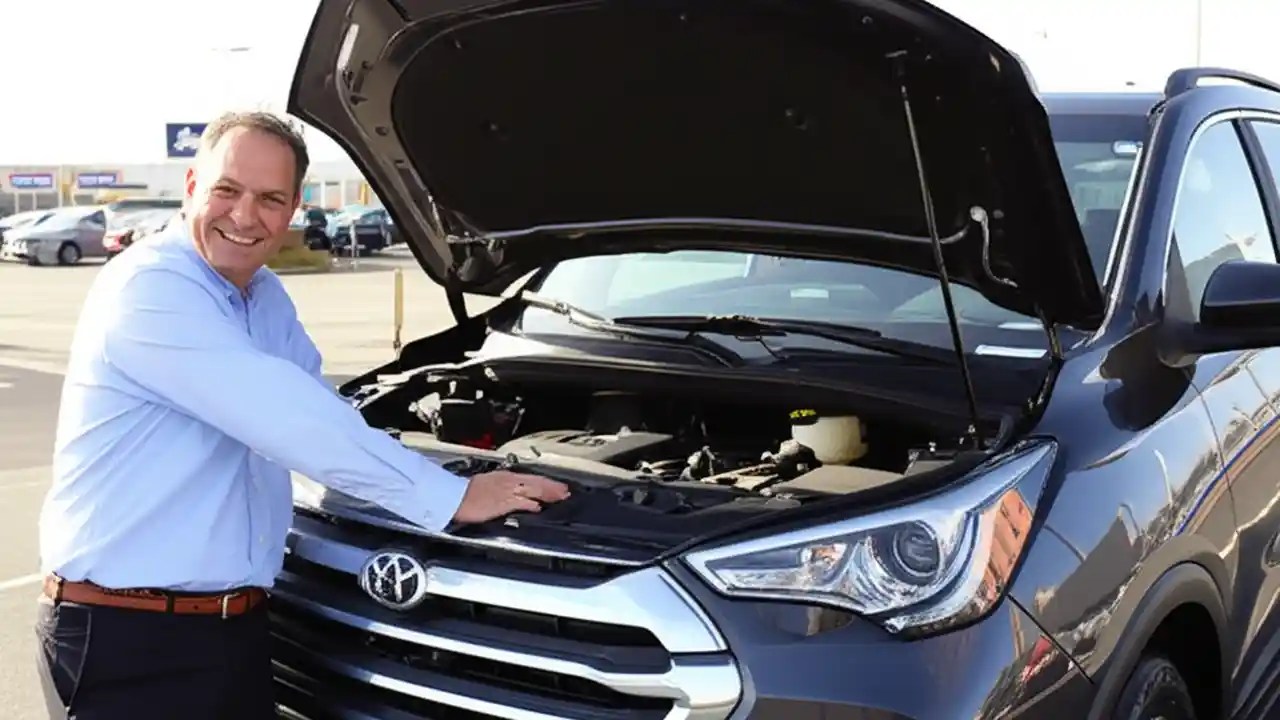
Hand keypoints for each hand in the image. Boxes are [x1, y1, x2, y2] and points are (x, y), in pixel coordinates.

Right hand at [451, 470, 570, 524]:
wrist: (453, 496)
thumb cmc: (464, 492)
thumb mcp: (485, 484)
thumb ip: (500, 488)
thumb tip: (510, 494)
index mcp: (504, 476)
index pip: (530, 477)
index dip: (545, 481)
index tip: (555, 485)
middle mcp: (508, 481)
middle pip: (536, 482)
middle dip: (552, 487)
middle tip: (565, 491)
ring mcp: (507, 491)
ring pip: (534, 490)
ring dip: (548, 494)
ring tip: (560, 497)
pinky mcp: (503, 503)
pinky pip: (522, 503)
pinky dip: (531, 505)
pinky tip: (538, 508)